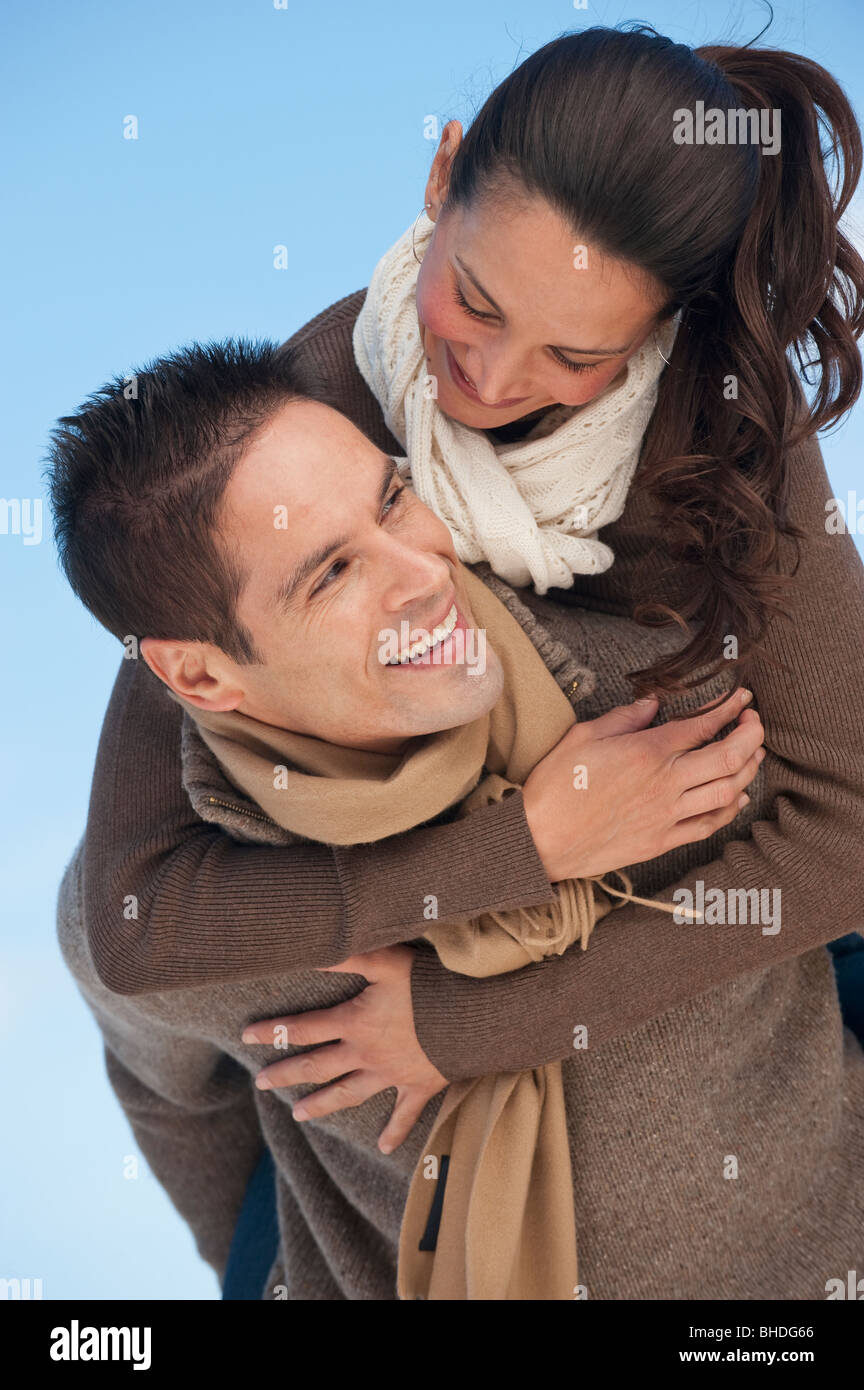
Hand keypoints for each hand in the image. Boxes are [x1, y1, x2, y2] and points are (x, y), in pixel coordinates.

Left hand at [241, 944, 447, 1153]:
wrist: (472, 1016)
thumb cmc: (429, 984)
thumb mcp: (387, 961)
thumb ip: (349, 957)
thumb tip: (312, 952)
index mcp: (354, 1022)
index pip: (304, 1027)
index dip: (274, 1030)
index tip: (245, 1034)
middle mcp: (365, 1053)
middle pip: (317, 1066)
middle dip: (286, 1073)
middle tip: (261, 1082)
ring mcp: (391, 1074)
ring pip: (348, 1094)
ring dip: (322, 1105)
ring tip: (298, 1116)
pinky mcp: (418, 1086)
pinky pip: (403, 1115)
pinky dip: (394, 1132)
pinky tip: (384, 1147)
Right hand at [522, 688, 764, 881]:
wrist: (541, 840)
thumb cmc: (555, 786)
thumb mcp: (583, 737)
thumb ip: (624, 718)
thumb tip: (653, 704)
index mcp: (646, 752)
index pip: (703, 726)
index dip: (730, 709)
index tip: (742, 699)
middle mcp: (665, 783)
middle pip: (729, 757)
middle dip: (751, 735)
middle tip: (753, 723)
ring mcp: (667, 815)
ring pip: (727, 791)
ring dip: (748, 770)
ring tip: (752, 755)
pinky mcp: (662, 840)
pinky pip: (709, 824)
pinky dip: (729, 808)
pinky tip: (735, 796)